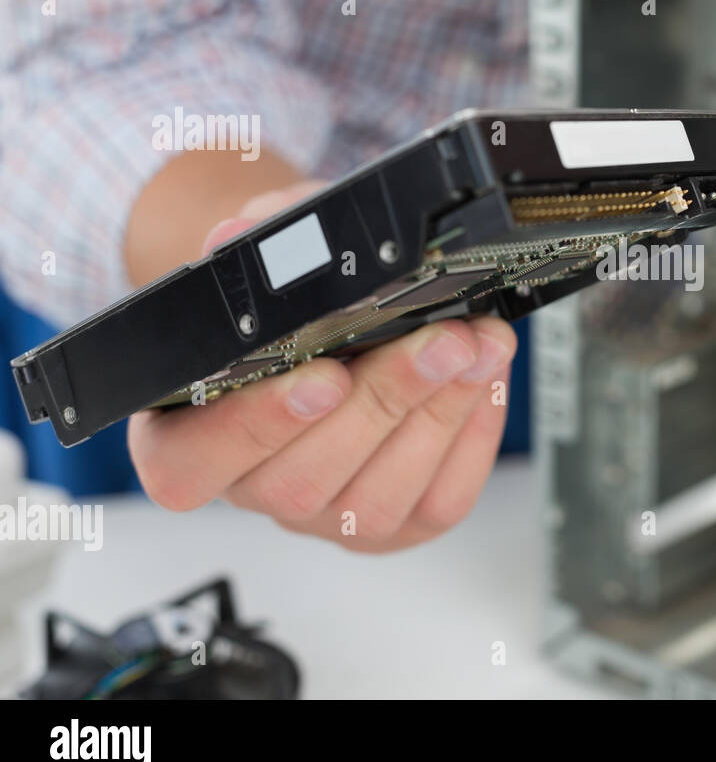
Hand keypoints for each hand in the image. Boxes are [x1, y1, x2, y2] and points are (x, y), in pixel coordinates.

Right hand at [128, 183, 517, 551]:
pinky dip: (471, 437)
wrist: (345, 313)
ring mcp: (326, 516)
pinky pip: (436, 501)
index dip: (258, 426)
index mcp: (185, 434)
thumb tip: (239, 235)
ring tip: (476, 349)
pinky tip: (483, 381)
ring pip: (376, 499)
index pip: (191, 464)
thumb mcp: (270, 245)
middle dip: (384, 401)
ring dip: (440, 414)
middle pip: (302, 480)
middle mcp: (252, 487)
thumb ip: (254, 237)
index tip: (323, 378)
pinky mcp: (397, 525)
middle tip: (441, 341)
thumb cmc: (295, 298)